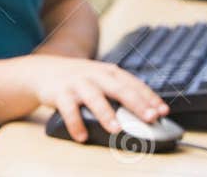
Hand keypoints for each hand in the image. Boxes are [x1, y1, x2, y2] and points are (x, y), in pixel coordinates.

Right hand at [25, 55, 168, 142]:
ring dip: (106, 113)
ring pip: (94, 97)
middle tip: (150, 117)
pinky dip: (75, 123)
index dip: (149, 97)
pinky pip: (68, 109)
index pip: (133, 84)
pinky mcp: (60, 92)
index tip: (163, 110)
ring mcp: (77, 83)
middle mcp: (95, 75)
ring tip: (116, 129)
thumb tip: (146, 112)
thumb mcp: (100, 78)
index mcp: (109, 72)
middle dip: (136, 103)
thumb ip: (119, 90)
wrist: (44, 70)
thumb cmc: (80, 78)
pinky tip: (82, 136)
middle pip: (119, 88)